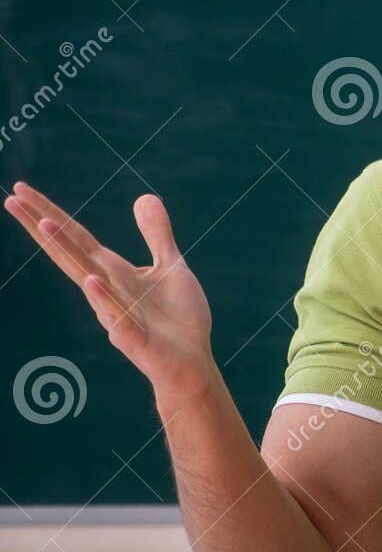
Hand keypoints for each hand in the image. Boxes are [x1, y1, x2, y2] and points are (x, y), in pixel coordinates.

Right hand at [4, 182, 216, 401]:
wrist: (193, 362)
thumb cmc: (178, 318)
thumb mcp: (170, 266)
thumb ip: (156, 234)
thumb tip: (144, 196)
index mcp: (113, 272)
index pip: (76, 237)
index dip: (50, 213)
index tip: (21, 188)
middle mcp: (107, 290)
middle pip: (70, 253)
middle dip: (43, 226)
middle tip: (12, 198)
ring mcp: (117, 313)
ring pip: (87, 280)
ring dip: (67, 253)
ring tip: (46, 224)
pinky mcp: (135, 338)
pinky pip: (119, 317)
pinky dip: (105, 299)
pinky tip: (92, 280)